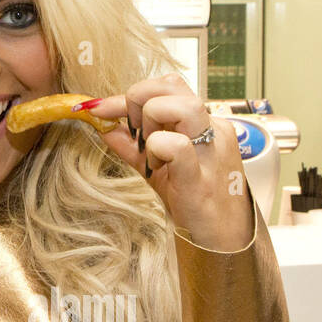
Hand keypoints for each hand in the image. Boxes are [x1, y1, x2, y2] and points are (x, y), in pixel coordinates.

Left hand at [85, 75, 253, 251]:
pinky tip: (154, 167)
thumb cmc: (192, 196)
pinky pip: (177, 146)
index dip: (128, 93)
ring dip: (152, 120)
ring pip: (183, 106)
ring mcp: (210, 151)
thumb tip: (101, 123)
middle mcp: (212, 129)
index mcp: (202, 122)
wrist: (221, 237)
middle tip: (134, 132)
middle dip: (137, 101)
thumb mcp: (155, 163)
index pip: (167, 85)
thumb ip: (129, 143)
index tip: (100, 108)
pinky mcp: (201, 178)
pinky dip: (155, 149)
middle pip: (172, 85)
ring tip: (148, 148)